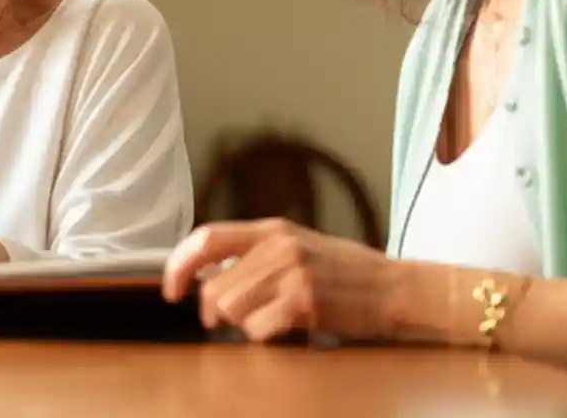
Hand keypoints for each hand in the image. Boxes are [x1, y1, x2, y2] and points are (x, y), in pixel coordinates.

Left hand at [162, 219, 397, 341]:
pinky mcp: (305, 300)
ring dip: (243, 325)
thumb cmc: (346, 273)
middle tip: (222, 322)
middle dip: (212, 312)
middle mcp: (278, 245)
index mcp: (271, 229)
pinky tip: (286, 329)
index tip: (172, 289)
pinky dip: (264, 336)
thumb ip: (254, 255)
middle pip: (214, 286)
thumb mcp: (297, 248)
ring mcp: (292, 272)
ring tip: (270, 320)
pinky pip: (258, 328)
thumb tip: (205, 275)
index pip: (206, 238)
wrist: (395, 288)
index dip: (179, 265)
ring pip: (232, 309)